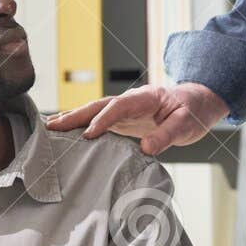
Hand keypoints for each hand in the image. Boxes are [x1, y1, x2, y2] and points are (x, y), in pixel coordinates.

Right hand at [46, 83, 228, 155]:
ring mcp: (125, 109)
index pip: (119, 107)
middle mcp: (130, 100)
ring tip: (48, 128)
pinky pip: (98, 120)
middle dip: (75, 116)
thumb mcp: (187, 124)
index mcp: (145, 98)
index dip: (103, 120)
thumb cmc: (193, 112)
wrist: (197, 103)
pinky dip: (81, 124)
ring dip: (72, 119)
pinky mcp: (123, 119)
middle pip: (98, 105)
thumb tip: (146, 148)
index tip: (89, 134)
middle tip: (52, 127)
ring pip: (94, 111)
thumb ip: (167, 135)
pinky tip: (65, 132)